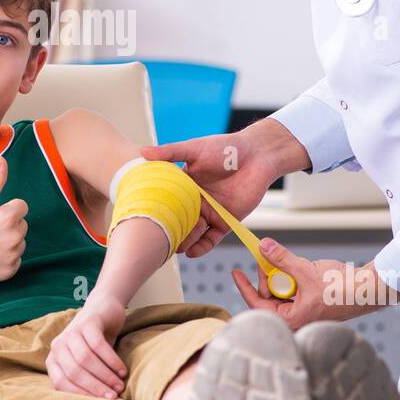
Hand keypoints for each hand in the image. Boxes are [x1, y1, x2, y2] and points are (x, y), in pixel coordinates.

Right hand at [0, 156, 26, 282]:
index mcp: (8, 217)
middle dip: (8, 224)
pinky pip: (16, 259)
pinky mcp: (10, 271)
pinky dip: (5, 258)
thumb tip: (3, 159)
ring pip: (20, 242)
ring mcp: (13, 256)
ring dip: (8, 241)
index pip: (21, 206)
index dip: (5, 209)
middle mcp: (15, 237)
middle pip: (22, 224)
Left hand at [45, 292, 128, 398]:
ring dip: (105, 375)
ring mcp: (71, 332)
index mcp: (53, 360)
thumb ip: (85, 380)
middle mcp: (58, 345)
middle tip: (114, 396)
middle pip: (74, 372)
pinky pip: (98, 345)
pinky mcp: (87, 322)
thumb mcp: (86, 364)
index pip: (61, 384)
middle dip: (95, 387)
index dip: (81, 395)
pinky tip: (122, 369)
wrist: (104, 310)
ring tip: (120, 384)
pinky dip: (111, 360)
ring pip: (86, 360)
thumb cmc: (95, 344)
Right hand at [142, 119, 297, 257]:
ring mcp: (209, 213)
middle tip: (154, 241)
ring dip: (183, 241)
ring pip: (192, 232)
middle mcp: (194, 201)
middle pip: (177, 220)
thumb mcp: (194, 149)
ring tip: (172, 248)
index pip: (165, 201)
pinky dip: (202, 246)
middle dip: (168, 231)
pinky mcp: (225, 222)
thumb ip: (170, 153)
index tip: (142, 220)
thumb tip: (142, 152)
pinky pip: (211, 238)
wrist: (257, 155)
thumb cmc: (225, 148)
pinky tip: (191, 252)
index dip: (155, 210)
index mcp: (183, 185)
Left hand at [231, 238, 387, 329]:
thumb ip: (281, 258)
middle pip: (268, 296)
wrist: (368, 289)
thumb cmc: (341, 288)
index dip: (245, 286)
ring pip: (281, 292)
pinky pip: (294, 290)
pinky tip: (301, 268)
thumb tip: (263, 247)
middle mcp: (296, 319)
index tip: (236, 272)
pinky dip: (293, 278)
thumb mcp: (305, 270)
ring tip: (289, 262)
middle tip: (267, 257)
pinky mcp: (312, 304)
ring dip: (281, 275)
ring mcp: (304, 312)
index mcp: (292, 320)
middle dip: (267, 276)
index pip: (258, 304)